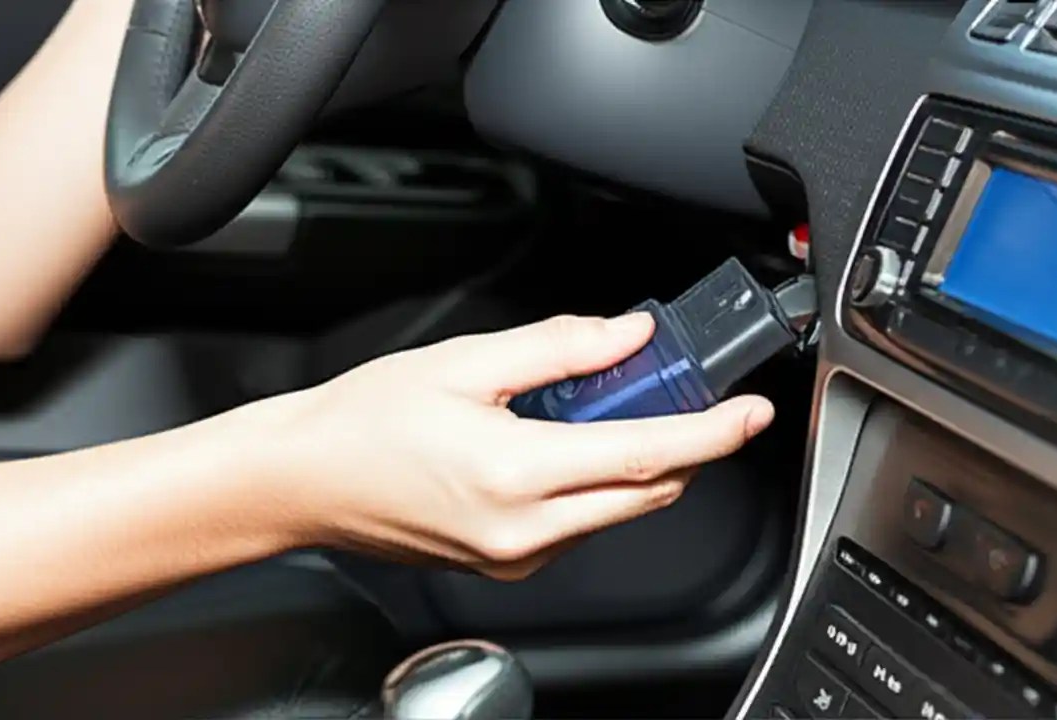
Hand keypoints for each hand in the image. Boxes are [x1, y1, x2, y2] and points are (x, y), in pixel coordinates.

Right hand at [263, 314, 774, 579]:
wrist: (305, 480)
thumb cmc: (366, 421)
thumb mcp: (467, 361)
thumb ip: (561, 348)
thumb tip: (628, 336)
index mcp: (516, 473)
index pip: (646, 455)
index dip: (711, 433)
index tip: (750, 413)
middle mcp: (525, 530)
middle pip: (646, 491)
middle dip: (682, 444)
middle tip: (677, 390)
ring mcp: (516, 556)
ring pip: (616, 509)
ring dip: (634, 461)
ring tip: (597, 408)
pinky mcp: (507, 565)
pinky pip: (579, 524)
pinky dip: (593, 483)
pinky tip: (559, 444)